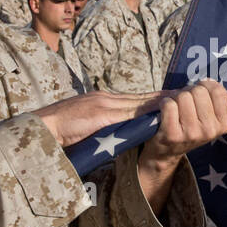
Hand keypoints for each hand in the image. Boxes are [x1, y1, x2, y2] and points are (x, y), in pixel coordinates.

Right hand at [36, 90, 171, 147]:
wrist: (41, 128)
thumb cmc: (59, 130)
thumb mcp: (86, 126)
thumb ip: (103, 125)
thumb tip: (120, 132)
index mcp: (102, 102)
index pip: (133, 100)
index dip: (154, 98)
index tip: (172, 97)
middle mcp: (105, 99)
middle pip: (140, 98)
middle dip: (162, 97)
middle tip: (184, 94)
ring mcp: (103, 105)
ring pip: (137, 103)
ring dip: (158, 102)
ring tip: (178, 101)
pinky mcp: (100, 114)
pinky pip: (127, 113)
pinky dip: (144, 112)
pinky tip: (158, 113)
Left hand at [141, 79, 226, 163]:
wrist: (166, 151)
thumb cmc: (189, 126)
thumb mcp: (211, 118)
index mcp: (223, 125)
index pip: (218, 91)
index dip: (206, 85)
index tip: (200, 93)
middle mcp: (210, 131)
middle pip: (198, 91)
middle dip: (189, 92)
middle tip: (185, 104)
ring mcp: (191, 134)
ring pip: (183, 96)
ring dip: (175, 98)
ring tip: (175, 110)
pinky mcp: (172, 135)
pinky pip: (169, 105)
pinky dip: (164, 104)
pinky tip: (165, 113)